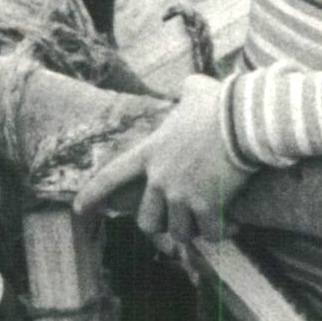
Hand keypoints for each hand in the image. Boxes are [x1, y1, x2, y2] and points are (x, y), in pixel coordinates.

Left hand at [72, 77, 249, 250]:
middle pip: (148, 221)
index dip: (92, 195)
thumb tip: (191, 85)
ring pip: (179, 233)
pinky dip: (219, 231)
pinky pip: (210, 234)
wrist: (242, 121)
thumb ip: (187, 90)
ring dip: (192, 230)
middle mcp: (160, 178)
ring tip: (206, 221)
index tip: (79, 210)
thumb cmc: (220, 103)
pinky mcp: (207, 207)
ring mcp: (182, 195)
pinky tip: (230, 225)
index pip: (111, 177)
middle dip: (161, 224)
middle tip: (178, 218)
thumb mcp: (195, 90)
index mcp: (150, 152)